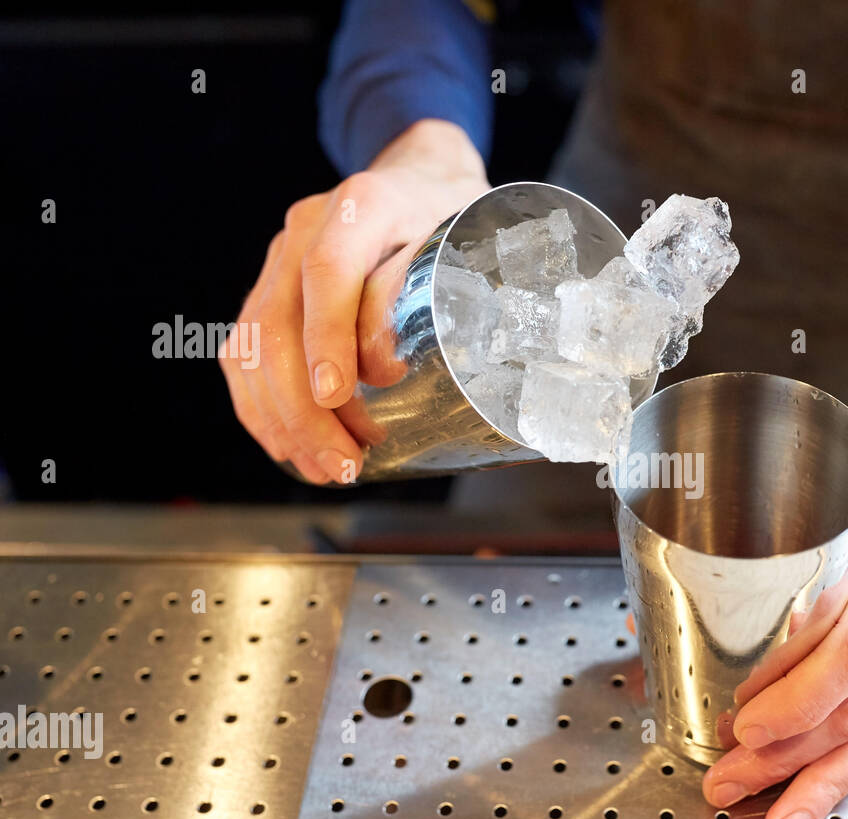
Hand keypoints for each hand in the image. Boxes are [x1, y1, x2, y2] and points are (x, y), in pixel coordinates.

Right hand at [219, 119, 490, 482]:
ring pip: (253, 347)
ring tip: (327, 469)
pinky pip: (245, 355)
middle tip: (344, 465)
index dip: (326, 335)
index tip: (337, 396)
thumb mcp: (462, 245)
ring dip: (283, 420)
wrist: (421, 180)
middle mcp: (305, 228)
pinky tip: (292, 447)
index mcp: (362, 204)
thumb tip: (382, 368)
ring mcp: (278, 259)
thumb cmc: (453, 219)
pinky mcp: (267, 290)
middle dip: (305, 409)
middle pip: (278, 323)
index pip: (327, 269)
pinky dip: (263, 409)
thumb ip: (420, 295)